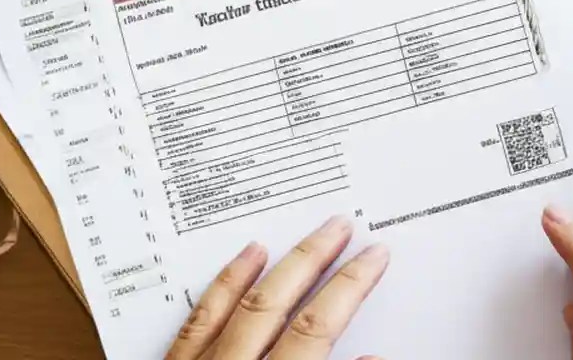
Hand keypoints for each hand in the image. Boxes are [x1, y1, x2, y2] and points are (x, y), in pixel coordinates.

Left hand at [165, 216, 388, 359]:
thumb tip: (373, 357)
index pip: (318, 328)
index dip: (350, 288)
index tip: (374, 257)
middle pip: (278, 303)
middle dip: (314, 260)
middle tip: (340, 225)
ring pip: (239, 304)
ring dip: (274, 266)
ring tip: (301, 236)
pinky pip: (197, 320)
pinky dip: (222, 287)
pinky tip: (241, 261)